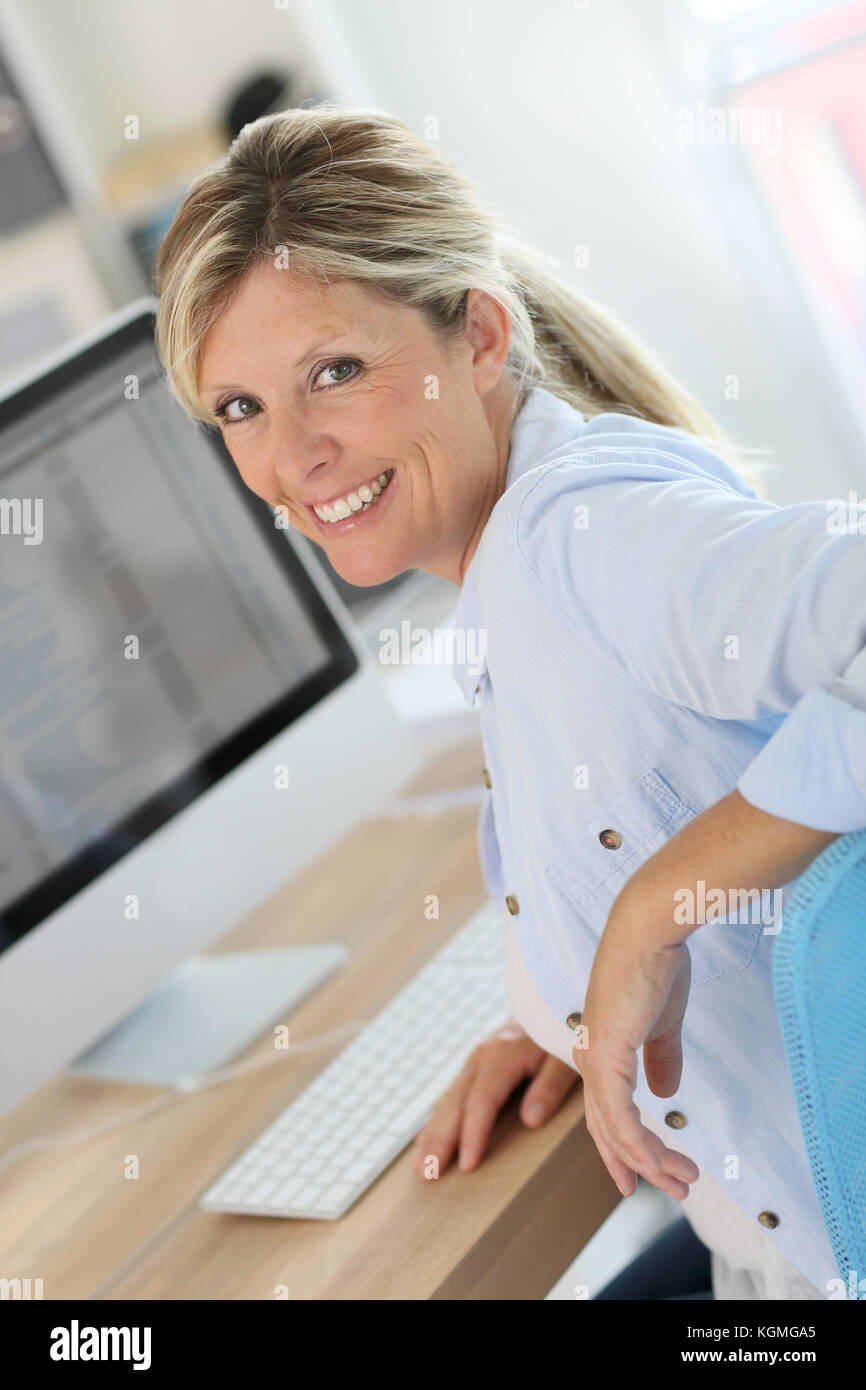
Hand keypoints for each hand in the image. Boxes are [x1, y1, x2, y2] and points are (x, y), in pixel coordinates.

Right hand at [411, 1021, 576, 1176]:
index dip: (473, 1134)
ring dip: (432, 1134)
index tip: (467, 1165)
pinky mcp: (474, 1066)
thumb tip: (531, 1120)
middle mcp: (481, 1057)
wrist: (550, 1000)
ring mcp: (474, 1061)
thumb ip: (550, 1086)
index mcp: (502, 1055)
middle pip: (455, 1104)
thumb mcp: (566, 1056)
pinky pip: (451, 1096)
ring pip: (447, 1101)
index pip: (482, 1102)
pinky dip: (437, 1121)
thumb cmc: (562, 1031)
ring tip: (421, 1166)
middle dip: (440, 1140)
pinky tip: (427, 1140)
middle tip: (429, 1173)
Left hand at [574, 898, 699, 1201]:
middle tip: (675, 1191)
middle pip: (607, 1130)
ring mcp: (594, 1059)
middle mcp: (589, 1059)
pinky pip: (620, 1117)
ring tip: (685, 1181)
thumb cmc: (656, 966)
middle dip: (640, 1165)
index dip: (625, 1147)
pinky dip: (640, 1145)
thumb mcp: (662, 1021)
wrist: (649, 931)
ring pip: (616, 1131)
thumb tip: (665, 1093)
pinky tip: (660, 1162)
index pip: (606, 1112)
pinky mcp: (606, 1057)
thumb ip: (661, 1056)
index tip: (647, 1174)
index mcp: (600, 1049)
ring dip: (651, 1162)